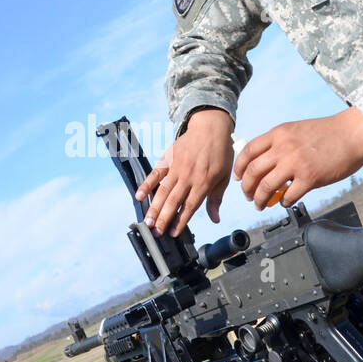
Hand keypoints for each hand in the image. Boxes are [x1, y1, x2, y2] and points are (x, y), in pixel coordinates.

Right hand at [133, 107, 234, 237]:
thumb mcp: (223, 177)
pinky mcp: (168, 159)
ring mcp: (177, 167)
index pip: (190, 206)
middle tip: (155, 233)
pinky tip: (139, 196)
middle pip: (174, 201)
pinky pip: (155, 173)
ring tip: (148, 221)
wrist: (210, 127)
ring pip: (163, 191)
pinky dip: (146, 184)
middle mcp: (189, 177)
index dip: (181, 221)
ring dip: (154, 207)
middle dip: (164, 219)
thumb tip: (215, 219)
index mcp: (204, 182)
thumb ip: (216, 199)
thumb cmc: (220, 154)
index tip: (173, 233)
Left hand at [233, 107, 362, 209]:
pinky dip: (283, 202)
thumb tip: (265, 162)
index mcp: (278, 134)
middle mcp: (283, 147)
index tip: (238, 178)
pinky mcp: (310, 178)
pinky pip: (288, 196)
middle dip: (246, 188)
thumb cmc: (328, 132)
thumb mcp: (296, 129)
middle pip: (253, 172)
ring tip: (260, 205)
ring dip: (259, 199)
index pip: (248, 151)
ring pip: (266, 186)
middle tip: (248, 196)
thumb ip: (279, 143)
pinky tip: (285, 202)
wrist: (353, 132)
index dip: (239, 167)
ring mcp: (296, 163)